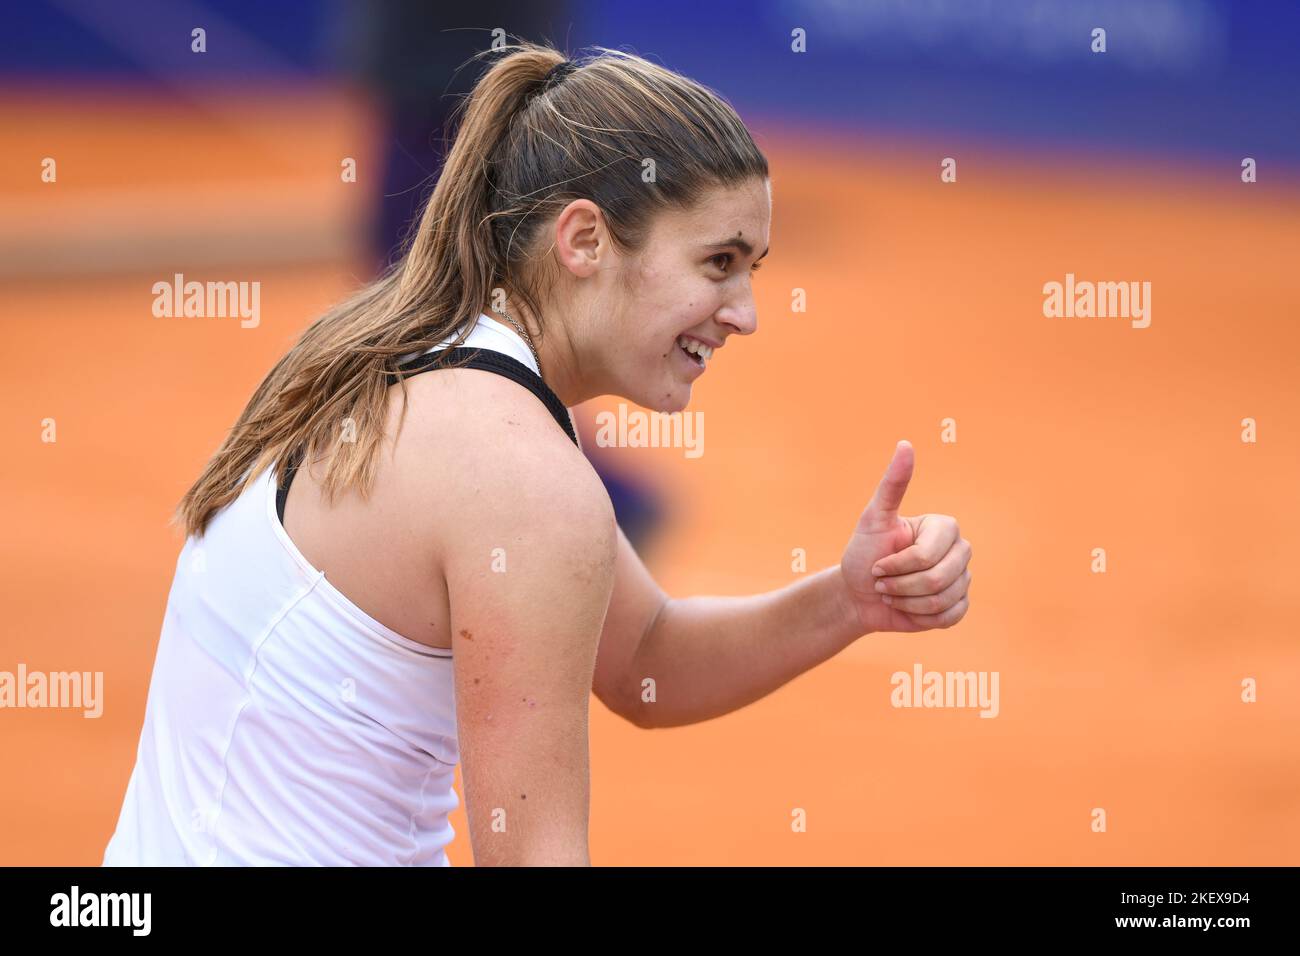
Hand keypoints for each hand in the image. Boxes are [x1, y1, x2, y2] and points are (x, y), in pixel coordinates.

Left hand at [839, 440, 971, 634]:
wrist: (859, 594)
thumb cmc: (863, 554)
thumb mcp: (873, 518)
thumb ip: (892, 484)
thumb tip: (905, 444)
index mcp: (944, 526)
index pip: (926, 556)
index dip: (897, 566)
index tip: (877, 563)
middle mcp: (960, 550)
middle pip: (939, 579)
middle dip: (900, 587)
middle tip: (882, 582)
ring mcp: (963, 578)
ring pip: (942, 600)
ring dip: (906, 603)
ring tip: (892, 593)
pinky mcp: (960, 605)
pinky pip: (949, 617)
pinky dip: (920, 617)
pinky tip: (906, 607)